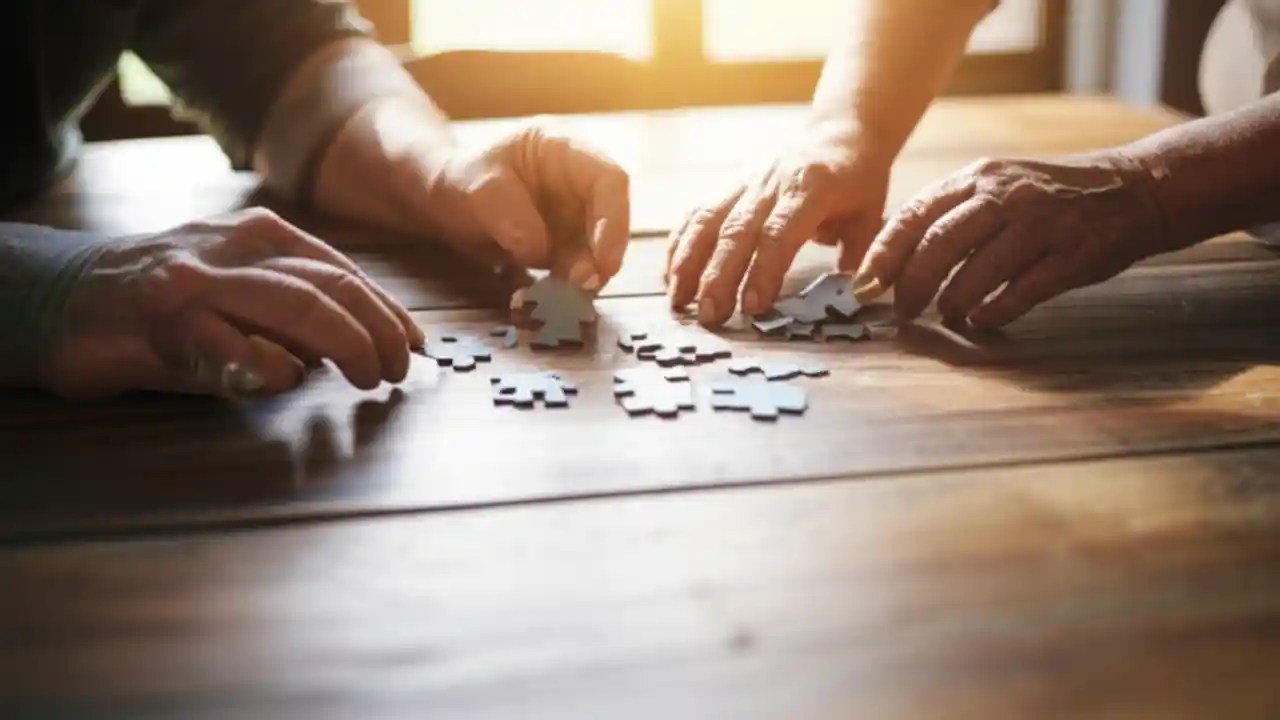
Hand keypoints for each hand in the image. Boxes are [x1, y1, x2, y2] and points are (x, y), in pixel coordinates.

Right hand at [42, 208, 423, 398]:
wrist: (60, 295)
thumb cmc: (164, 301)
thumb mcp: (238, 291)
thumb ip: (293, 312)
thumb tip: (359, 347)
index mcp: (260, 236)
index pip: (344, 273)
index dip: (388, 311)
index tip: (416, 346)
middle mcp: (233, 249)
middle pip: (330, 286)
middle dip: (376, 331)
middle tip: (395, 372)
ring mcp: (195, 282)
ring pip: (292, 303)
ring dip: (343, 344)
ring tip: (365, 377)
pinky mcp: (157, 322)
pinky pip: (223, 343)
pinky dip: (261, 365)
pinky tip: (282, 381)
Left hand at [316, 102, 629, 291]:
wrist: (443, 200)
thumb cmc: (460, 180)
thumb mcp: (478, 188)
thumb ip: (510, 217)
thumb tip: (540, 253)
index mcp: (563, 149)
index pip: (610, 179)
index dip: (615, 220)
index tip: (604, 259)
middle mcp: (578, 182)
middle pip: (612, 218)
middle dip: (602, 255)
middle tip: (582, 286)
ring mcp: (574, 214)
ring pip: (598, 249)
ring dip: (586, 276)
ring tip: (561, 296)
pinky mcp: (565, 244)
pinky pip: (577, 267)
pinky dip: (568, 287)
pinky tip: (549, 299)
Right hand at [664, 135, 890, 326]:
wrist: (839, 133)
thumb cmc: (857, 180)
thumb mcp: (871, 215)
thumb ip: (859, 254)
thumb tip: (853, 293)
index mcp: (811, 188)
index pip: (778, 233)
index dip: (763, 271)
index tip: (752, 307)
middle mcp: (771, 183)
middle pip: (735, 232)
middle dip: (718, 276)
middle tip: (709, 316)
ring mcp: (745, 183)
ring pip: (707, 220)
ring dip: (688, 262)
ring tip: (677, 300)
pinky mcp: (729, 186)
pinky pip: (698, 213)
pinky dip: (680, 243)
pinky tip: (670, 274)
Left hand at [856, 153, 1170, 328]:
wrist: (1133, 189)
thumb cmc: (1048, 198)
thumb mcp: (995, 187)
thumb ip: (949, 215)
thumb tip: (891, 260)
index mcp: (978, 179)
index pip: (915, 216)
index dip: (883, 255)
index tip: (864, 286)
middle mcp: (1006, 196)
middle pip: (940, 243)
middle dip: (913, 284)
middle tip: (903, 311)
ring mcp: (1041, 224)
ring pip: (979, 268)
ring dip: (954, 300)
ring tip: (946, 316)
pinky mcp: (1073, 253)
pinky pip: (1025, 289)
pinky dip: (996, 309)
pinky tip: (981, 320)